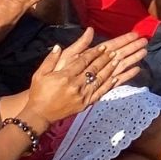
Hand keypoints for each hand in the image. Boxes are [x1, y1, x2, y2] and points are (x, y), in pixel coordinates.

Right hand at [23, 30, 149, 124]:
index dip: (95, 53)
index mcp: (64, 76)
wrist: (39, 114)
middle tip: (118, 50)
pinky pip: (101, 92)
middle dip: (108, 58)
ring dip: (112, 68)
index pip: (83, 61)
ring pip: (101, 79)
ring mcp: (82, 95)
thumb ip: (51, 59)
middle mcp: (75, 85)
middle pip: (95, 68)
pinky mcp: (86, 103)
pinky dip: (111, 84)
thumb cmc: (39, 92)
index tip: (104, 46)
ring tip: (121, 59)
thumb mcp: (41, 73)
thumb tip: (58, 45)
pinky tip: (119, 77)